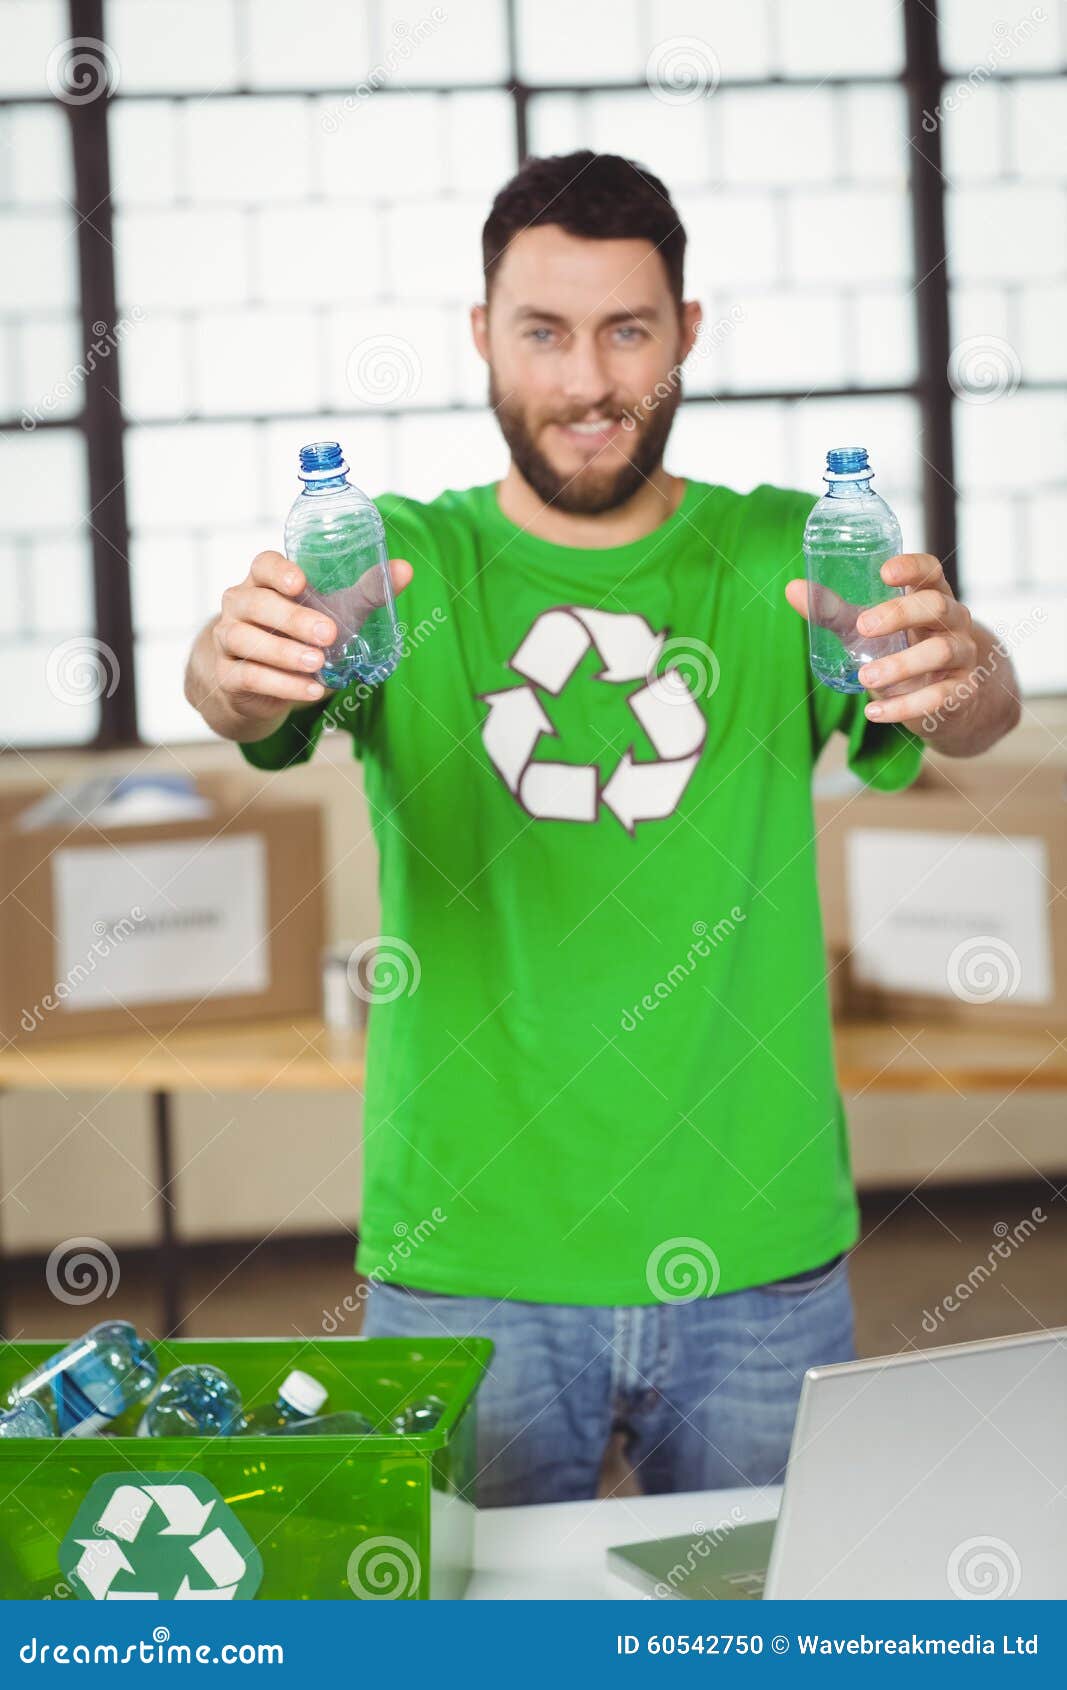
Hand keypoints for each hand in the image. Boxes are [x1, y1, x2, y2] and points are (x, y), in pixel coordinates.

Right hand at [209, 550, 412, 721]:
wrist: (257, 681)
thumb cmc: (299, 632)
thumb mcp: (334, 609)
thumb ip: (367, 590)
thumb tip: (405, 569)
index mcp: (263, 581)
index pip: (263, 565)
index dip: (278, 571)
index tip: (301, 583)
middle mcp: (239, 605)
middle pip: (254, 603)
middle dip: (292, 619)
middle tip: (328, 634)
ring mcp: (228, 639)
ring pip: (247, 640)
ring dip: (284, 653)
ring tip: (318, 663)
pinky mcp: (228, 675)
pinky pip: (249, 676)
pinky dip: (281, 684)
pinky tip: (310, 689)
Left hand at [786, 554, 977, 731]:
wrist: (941, 698)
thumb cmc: (900, 648)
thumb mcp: (867, 628)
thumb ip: (834, 611)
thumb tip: (791, 589)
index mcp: (931, 596)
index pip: (931, 571)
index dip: (913, 567)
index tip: (884, 572)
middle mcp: (953, 621)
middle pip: (937, 606)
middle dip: (900, 614)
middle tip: (863, 627)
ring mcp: (963, 656)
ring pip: (941, 651)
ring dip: (901, 665)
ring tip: (865, 679)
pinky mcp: (961, 691)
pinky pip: (939, 697)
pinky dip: (905, 707)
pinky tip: (874, 714)